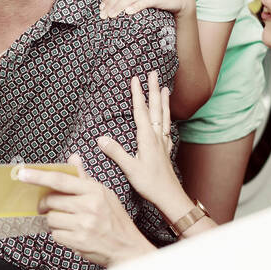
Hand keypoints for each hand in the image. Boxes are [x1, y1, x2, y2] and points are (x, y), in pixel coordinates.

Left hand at [18, 155, 153, 266]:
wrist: (129, 248)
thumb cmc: (115, 220)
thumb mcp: (104, 194)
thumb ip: (84, 178)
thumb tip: (73, 158)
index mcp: (95, 191)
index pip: (61, 179)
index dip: (38, 176)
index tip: (23, 174)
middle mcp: (89, 206)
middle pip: (51, 200)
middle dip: (48, 205)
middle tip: (54, 208)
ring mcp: (84, 224)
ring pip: (51, 218)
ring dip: (54, 221)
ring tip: (69, 223)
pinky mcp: (79, 241)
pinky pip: (55, 234)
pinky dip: (59, 234)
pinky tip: (72, 234)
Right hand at [95, 70, 185, 211]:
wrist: (169, 196)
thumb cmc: (150, 184)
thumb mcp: (130, 168)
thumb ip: (116, 152)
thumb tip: (101, 138)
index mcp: (148, 139)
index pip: (141, 111)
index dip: (138, 94)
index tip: (135, 79)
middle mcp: (157, 137)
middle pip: (155, 109)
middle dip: (153, 90)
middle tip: (153, 73)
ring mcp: (163, 142)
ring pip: (164, 116)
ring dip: (163, 101)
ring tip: (164, 88)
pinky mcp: (166, 149)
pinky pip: (167, 127)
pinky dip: (167, 117)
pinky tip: (167, 117)